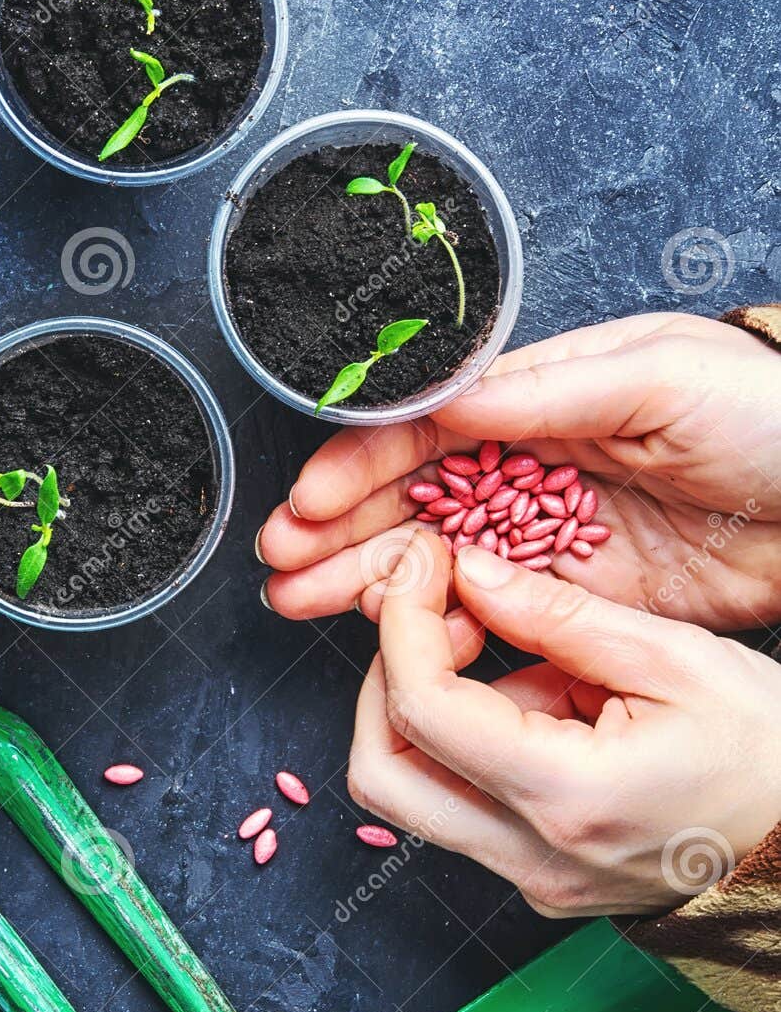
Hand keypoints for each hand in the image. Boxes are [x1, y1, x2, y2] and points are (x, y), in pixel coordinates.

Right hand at [258, 312, 780, 629]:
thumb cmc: (762, 412)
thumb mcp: (659, 377)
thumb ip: (550, 391)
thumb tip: (451, 399)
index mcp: (543, 396)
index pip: (430, 428)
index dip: (364, 463)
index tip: (311, 499)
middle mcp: (530, 463)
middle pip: (414, 497)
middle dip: (341, 528)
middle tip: (280, 562)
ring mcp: (546, 535)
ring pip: (435, 559)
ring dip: (364, 579)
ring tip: (298, 600)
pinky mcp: (572, 596)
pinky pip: (486, 612)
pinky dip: (431, 624)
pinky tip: (382, 634)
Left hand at [348, 533, 780, 915]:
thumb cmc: (773, 756)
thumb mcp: (676, 658)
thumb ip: (559, 616)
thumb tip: (469, 572)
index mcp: (568, 797)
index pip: (424, 711)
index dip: (402, 625)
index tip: (420, 567)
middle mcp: (533, 856)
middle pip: (382, 775)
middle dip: (386, 680)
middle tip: (435, 616)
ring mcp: (532, 879)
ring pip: (416, 795)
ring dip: (436, 712)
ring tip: (526, 659)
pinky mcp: (539, 878)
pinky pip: (467, 808)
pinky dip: (478, 744)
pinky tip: (549, 702)